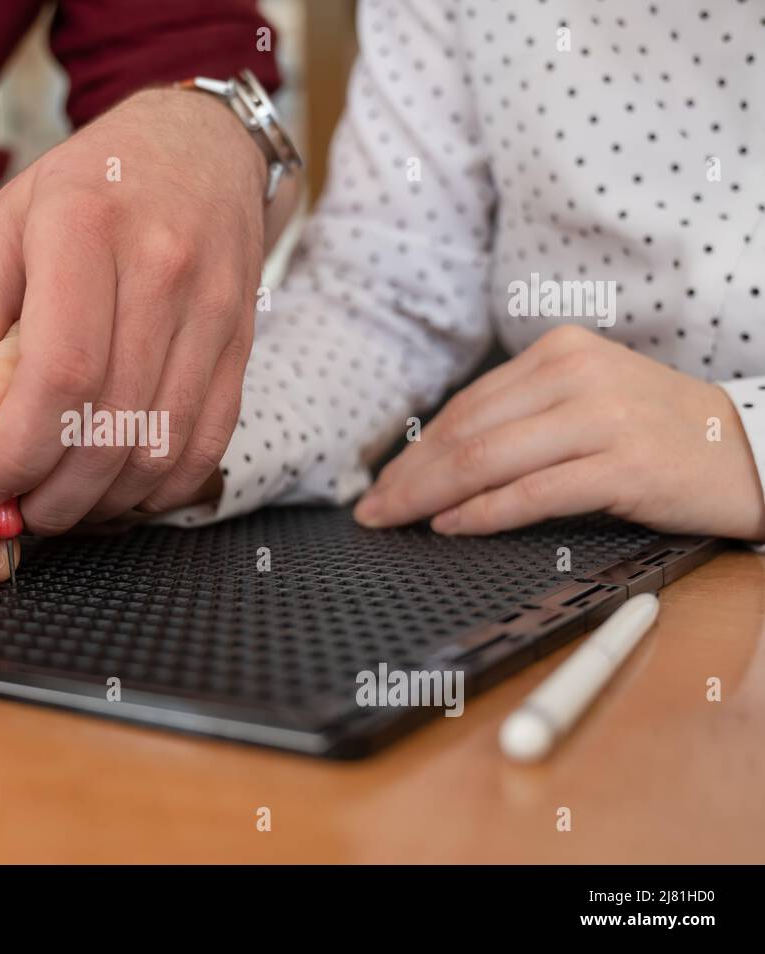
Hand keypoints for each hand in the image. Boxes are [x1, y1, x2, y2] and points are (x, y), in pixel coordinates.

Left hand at [0, 86, 280, 533]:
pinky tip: (115, 487)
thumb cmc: (88, 186)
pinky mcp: (243, 345)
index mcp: (88, 230)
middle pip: (110, 426)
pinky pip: (205, 444)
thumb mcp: (6, 223)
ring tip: (59, 502)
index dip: (19, 452)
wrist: (201, 147)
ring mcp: (214, 312)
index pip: (62, 375)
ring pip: (159, 448)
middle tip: (17, 508)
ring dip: (102, 502)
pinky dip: (155, 488)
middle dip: (54, 494)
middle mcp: (163, 271)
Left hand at [354, 325, 764, 539]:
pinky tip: (451, 527)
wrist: (749, 447)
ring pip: (487, 461)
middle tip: (374, 511)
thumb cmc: (656, 431)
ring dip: (430, 497)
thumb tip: (439, 458)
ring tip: (398, 522)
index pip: (466, 407)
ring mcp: (601, 418)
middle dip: (409, 477)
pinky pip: (533, 493)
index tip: (381, 483)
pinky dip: (483, 513)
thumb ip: (521, 417)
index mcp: (559, 352)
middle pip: (465, 433)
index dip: (415, 451)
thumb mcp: (587, 400)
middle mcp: (576, 375)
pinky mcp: (624, 464)